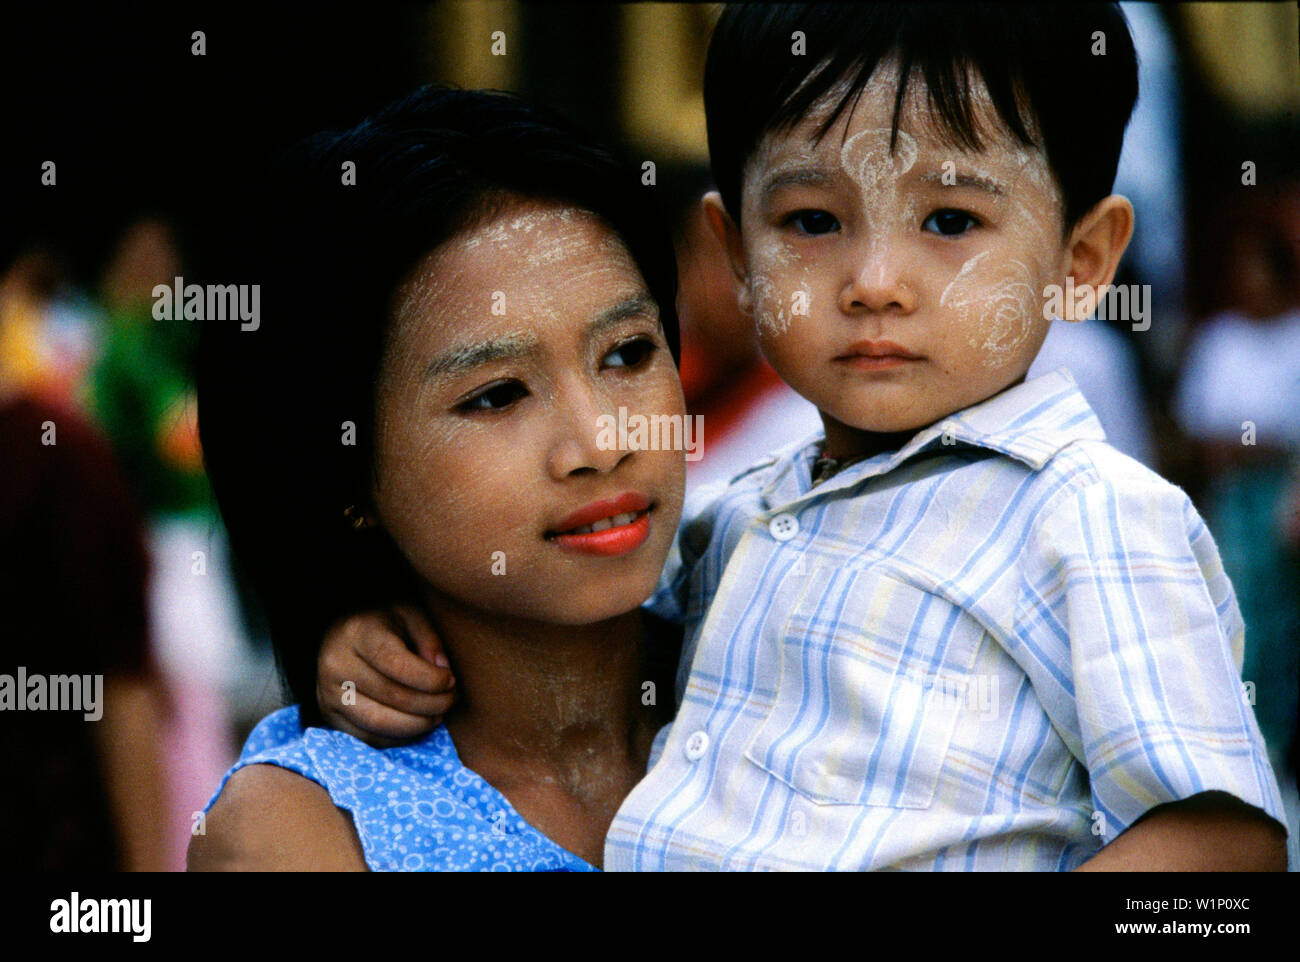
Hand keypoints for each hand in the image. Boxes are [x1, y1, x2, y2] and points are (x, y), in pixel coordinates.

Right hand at [317, 604, 454, 746]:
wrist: (340, 635)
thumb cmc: (382, 624)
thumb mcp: (409, 615)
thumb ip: (429, 639)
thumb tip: (443, 673)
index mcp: (358, 633)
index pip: (395, 663)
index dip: (429, 678)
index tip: (450, 680)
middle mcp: (336, 664)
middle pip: (391, 696)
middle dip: (430, 704)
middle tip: (451, 700)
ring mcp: (328, 694)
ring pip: (379, 723)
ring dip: (417, 725)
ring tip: (438, 715)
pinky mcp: (330, 717)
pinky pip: (368, 738)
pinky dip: (399, 737)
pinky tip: (417, 724)